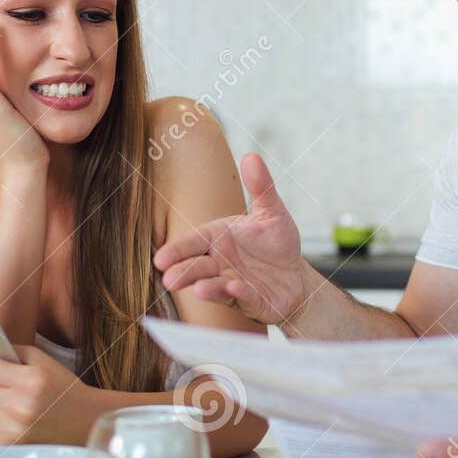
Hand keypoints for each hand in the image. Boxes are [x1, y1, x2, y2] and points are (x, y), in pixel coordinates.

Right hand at [152, 153, 307, 323]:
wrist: (296, 277)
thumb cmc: (277, 244)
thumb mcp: (272, 212)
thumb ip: (261, 187)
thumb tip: (251, 156)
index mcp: (219, 238)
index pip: (193, 243)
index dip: (177, 251)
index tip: (161, 259)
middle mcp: (221, 263)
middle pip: (197, 267)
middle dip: (184, 273)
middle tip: (169, 279)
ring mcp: (233, 284)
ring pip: (215, 286)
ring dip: (207, 288)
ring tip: (198, 289)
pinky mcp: (252, 301)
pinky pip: (243, 298)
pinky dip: (238, 294)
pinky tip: (234, 288)